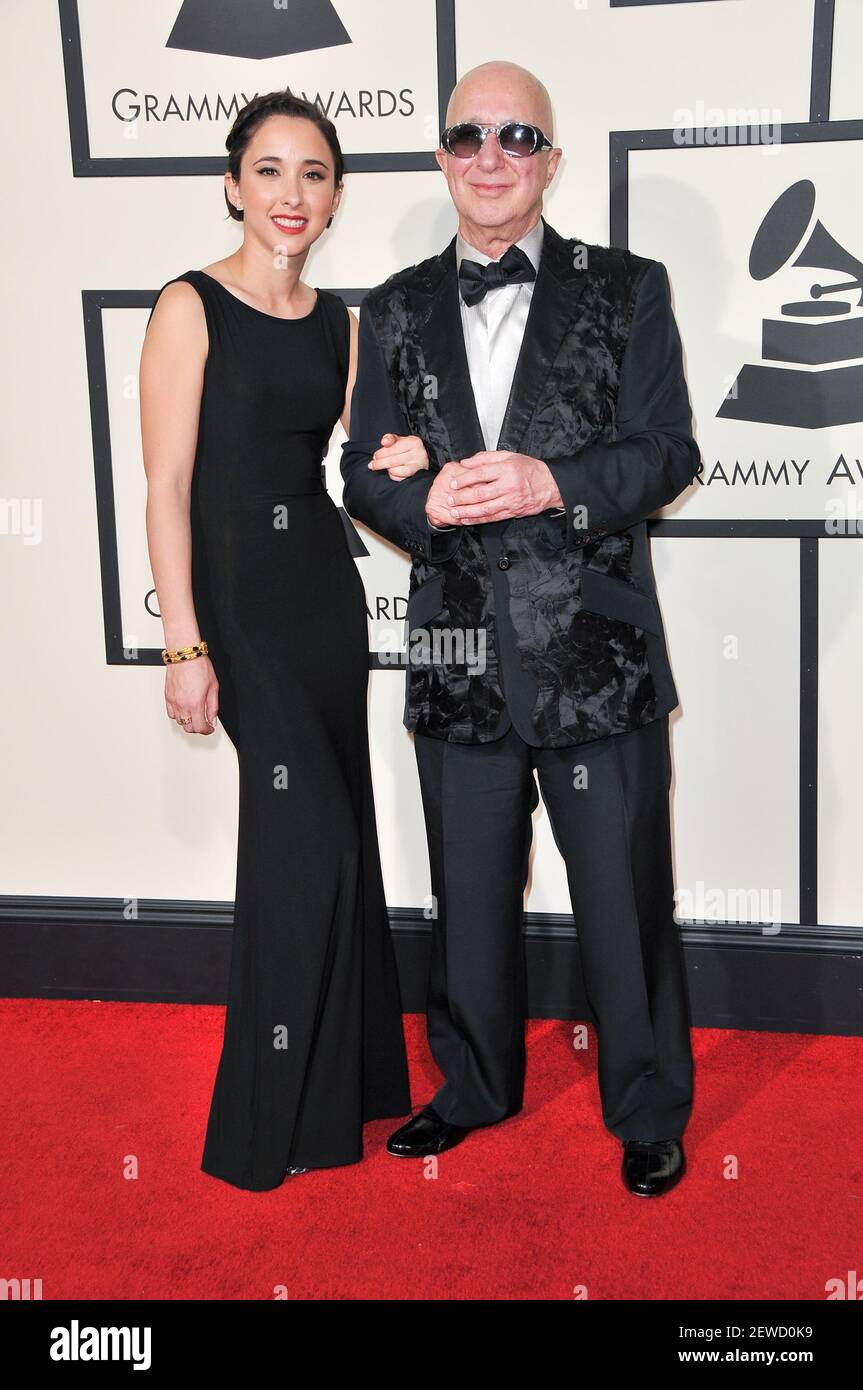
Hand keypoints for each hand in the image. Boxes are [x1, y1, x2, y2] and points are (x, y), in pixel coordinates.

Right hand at [165, 656, 218, 734]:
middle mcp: (182, 704)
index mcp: (195, 703)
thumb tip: (212, 719)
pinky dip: (178, 715)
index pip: (199, 727)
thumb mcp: (213, 687)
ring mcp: (173, 701)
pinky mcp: (167, 696)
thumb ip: (213, 707)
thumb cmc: (199, 666)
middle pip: (188, 728)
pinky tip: (184, 709)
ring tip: (195, 715)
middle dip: (198, 728)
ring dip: (188, 721)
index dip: (207, 730)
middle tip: (204, 722)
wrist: (185, 655)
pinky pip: (171, 713)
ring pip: (179, 721)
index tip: (210, 728)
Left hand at [367, 432, 429, 480]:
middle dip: (380, 463)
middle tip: (372, 465)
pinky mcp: (417, 475)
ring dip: (388, 469)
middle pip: (394, 460)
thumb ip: (390, 439)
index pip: (394, 448)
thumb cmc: (407, 448)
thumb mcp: (400, 440)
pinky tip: (391, 472)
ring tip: (384, 467)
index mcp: (413, 442)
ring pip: (397, 470)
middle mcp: (418, 454)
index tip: (375, 456)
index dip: (382, 453)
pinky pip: (401, 477)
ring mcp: (418, 466)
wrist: (423, 456)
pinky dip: (393, 475)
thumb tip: (384, 442)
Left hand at [431, 451, 562, 523]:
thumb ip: (486, 457)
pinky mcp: (512, 512)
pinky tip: (466, 520)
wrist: (549, 485)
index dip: (465, 479)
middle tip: (450, 499)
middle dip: (462, 498)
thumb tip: (466, 463)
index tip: (454, 483)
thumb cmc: (529, 469)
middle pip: (480, 494)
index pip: (481, 474)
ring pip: (484, 509)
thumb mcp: (509, 456)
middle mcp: (508, 486)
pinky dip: (477, 520)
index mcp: (507, 469)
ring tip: (454, 512)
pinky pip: (491, 518)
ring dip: (466, 512)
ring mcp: (510, 501)